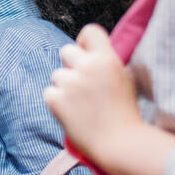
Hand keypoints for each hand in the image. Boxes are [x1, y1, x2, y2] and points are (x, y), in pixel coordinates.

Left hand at [44, 23, 141, 166]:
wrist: (120, 143)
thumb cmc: (126, 113)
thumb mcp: (124, 78)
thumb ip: (107, 62)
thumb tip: (92, 53)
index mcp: (106, 58)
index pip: (89, 31)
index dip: (85, 42)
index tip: (87, 55)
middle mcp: (87, 66)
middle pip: (66, 51)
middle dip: (72, 65)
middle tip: (83, 85)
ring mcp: (70, 83)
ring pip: (57, 75)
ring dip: (64, 86)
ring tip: (81, 104)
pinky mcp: (56, 100)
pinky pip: (49, 93)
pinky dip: (56, 102)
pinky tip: (72, 113)